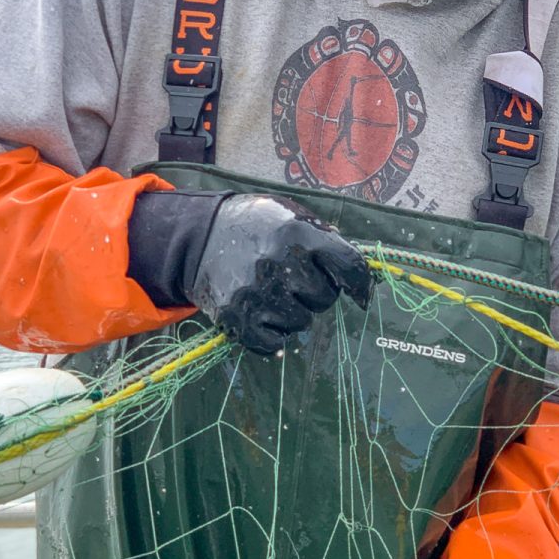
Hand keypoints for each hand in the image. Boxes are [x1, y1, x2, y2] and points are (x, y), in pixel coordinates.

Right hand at [127, 190, 371, 354]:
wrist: (198, 237)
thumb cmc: (255, 226)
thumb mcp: (290, 215)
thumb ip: (323, 237)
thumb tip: (357, 271)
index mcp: (298, 233)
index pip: (348, 266)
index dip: (360, 284)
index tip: (360, 295)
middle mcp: (280, 263)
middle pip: (325, 298)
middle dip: (314, 292)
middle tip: (292, 278)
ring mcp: (257, 293)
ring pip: (301, 322)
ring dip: (292, 312)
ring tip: (271, 291)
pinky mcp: (238, 317)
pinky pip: (275, 343)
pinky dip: (273, 335)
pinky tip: (263, 315)